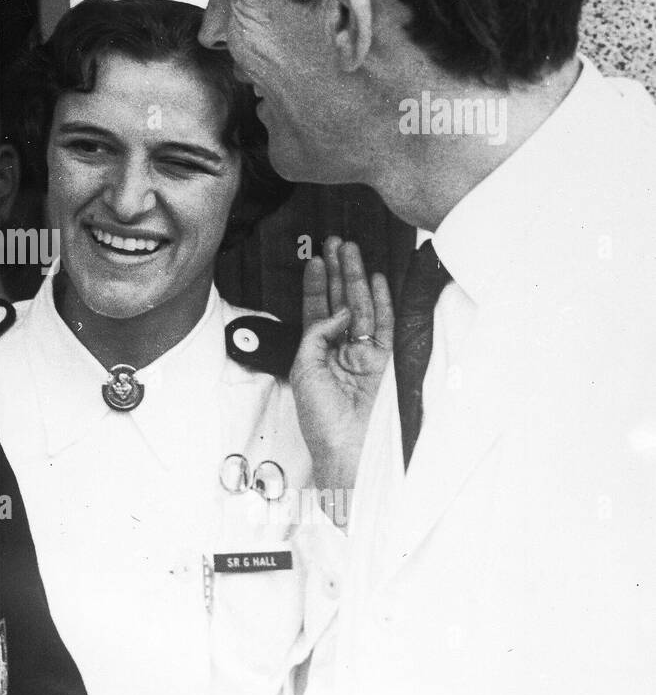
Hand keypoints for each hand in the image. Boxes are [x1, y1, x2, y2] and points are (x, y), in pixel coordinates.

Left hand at [290, 237, 392, 508]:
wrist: (350, 451)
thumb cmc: (322, 420)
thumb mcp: (304, 370)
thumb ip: (317, 334)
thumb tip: (339, 311)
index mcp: (317, 357)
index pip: (316, 313)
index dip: (316, 286)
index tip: (314, 260)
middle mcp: (342, 353)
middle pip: (340, 303)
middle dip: (337, 273)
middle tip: (334, 243)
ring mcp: (367, 356)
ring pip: (361, 308)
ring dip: (356, 278)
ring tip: (350, 250)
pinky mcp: (389, 362)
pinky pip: (384, 324)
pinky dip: (381, 300)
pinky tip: (376, 279)